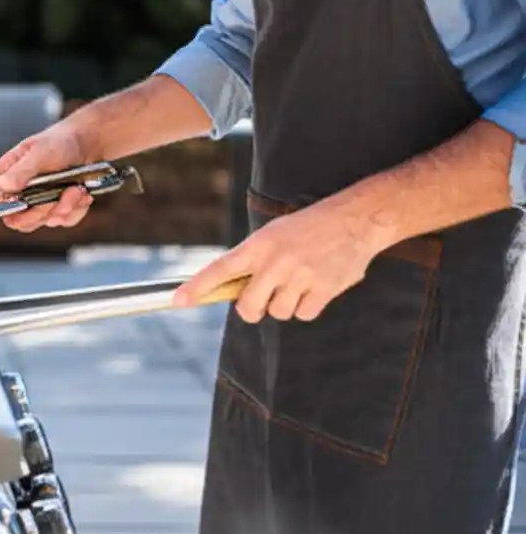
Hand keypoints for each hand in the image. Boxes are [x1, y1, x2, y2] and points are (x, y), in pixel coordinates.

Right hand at [0, 124, 91, 239]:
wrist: (87, 144)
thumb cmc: (59, 142)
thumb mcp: (40, 152)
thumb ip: (21, 170)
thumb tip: (3, 186)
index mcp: (7, 176)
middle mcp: (20, 193)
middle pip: (17, 220)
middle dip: (40, 212)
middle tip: (56, 195)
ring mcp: (38, 204)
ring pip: (44, 222)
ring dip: (63, 207)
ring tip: (73, 189)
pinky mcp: (57, 209)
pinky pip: (64, 220)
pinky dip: (76, 207)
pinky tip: (79, 191)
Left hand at [172, 199, 388, 321]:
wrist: (354, 219)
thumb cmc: (308, 227)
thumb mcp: (273, 234)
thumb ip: (252, 261)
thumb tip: (230, 290)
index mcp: (259, 245)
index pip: (220, 269)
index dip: (198, 287)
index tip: (179, 301)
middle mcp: (276, 262)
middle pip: (248, 307)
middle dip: (251, 309)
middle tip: (260, 298)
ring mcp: (300, 276)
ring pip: (278, 312)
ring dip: (284, 304)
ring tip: (296, 282)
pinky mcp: (323, 289)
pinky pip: (304, 315)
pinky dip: (307, 307)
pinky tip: (314, 286)